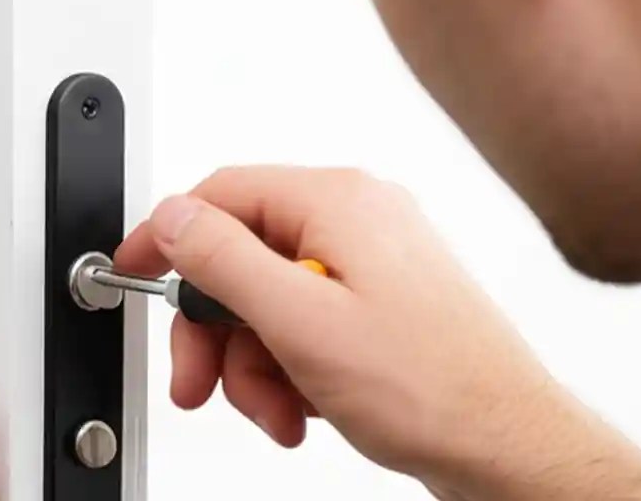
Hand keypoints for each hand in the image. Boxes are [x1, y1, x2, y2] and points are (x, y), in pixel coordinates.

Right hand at [117, 166, 640, 499]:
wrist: (508, 446)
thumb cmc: (433, 389)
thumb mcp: (300, 322)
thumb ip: (223, 261)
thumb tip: (173, 216)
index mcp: (337, 202)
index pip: (220, 195)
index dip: (166, 239)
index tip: (133, 274)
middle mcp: (356, 219)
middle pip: (240, 256)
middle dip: (216, 330)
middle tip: (202, 381)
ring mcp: (370, 261)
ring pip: (267, 299)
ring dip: (254, 362)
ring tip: (277, 407)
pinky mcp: (378, 301)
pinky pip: (303, 321)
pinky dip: (289, 366)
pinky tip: (303, 405)